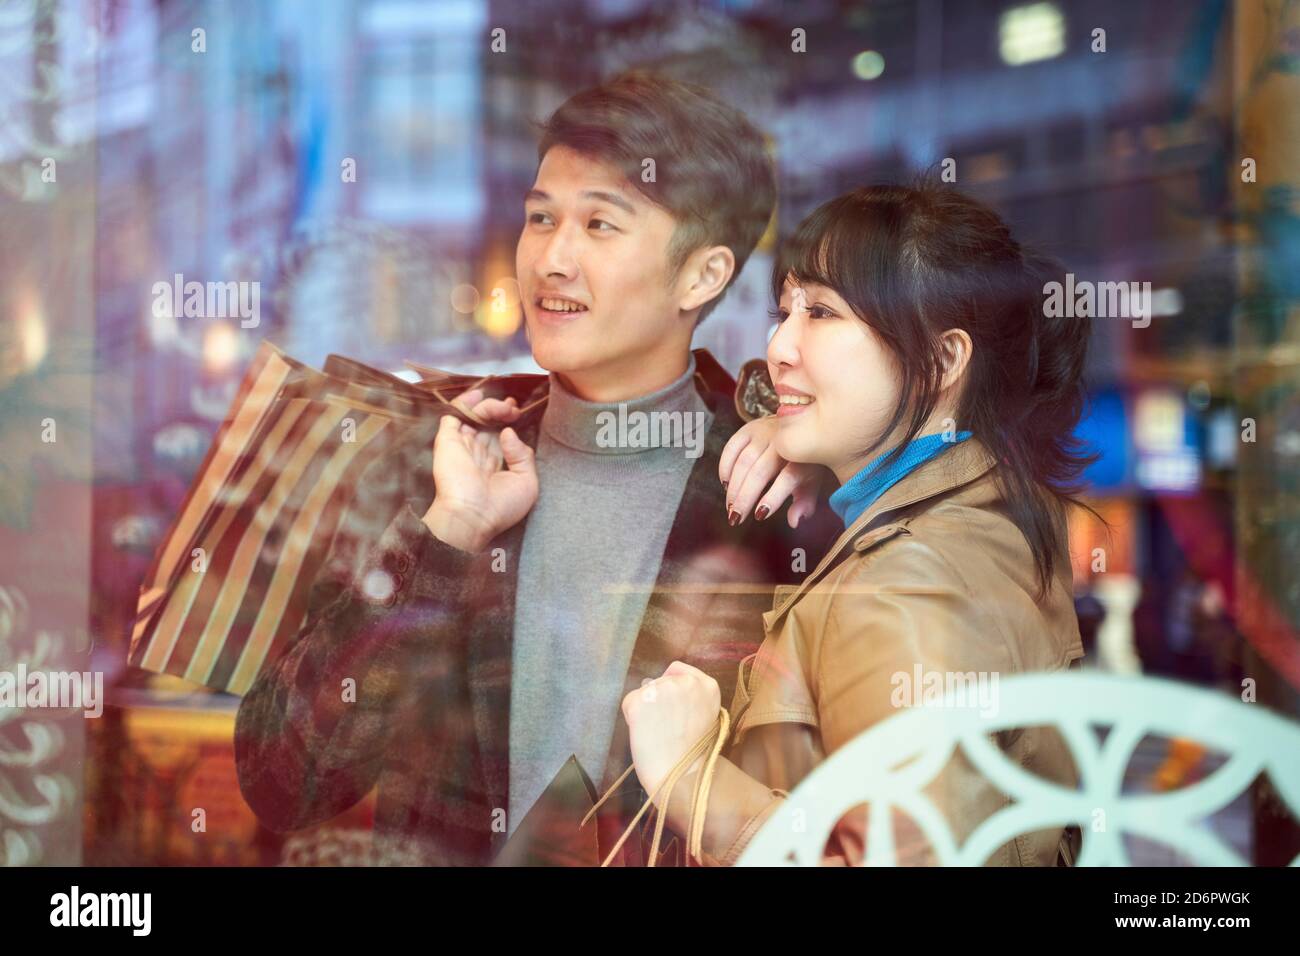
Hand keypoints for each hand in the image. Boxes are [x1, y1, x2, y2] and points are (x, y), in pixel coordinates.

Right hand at [421, 389, 537, 551]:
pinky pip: (453, 415)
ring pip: (474, 416)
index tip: (518, 412)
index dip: (508, 420)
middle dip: (502, 410)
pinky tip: (478, 396)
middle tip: (514, 409)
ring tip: (504, 407)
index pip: (499, 435)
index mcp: (494, 464)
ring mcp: (462, 445)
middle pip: (488, 423)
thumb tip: (509, 432)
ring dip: (490, 406)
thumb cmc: (500, 507)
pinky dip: (464, 402)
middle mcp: (477, 453)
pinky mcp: (447, 440)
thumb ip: (523, 455)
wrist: (472, 516)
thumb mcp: (526, 482)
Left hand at [623, 661, 720, 801]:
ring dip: (646, 707)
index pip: (677, 670)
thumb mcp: (706, 715)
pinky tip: (645, 733)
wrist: (680, 777)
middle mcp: (684, 682)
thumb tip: (669, 689)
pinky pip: (630, 703)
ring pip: (644, 691)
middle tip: (667, 725)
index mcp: (706, 685)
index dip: (672, 688)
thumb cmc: (692, 752)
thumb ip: (692, 696)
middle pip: (659, 680)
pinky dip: (632, 717)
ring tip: (657, 731)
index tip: (674, 707)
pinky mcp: (638, 701)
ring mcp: (660, 689)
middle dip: (659, 698)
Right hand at [719, 415, 822, 527]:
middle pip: (760, 472)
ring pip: (743, 461)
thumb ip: (804, 503)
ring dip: (734, 486)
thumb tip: (794, 522)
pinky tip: (725, 483)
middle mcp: (783, 443)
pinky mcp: (749, 428)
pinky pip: (732, 446)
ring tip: (730, 506)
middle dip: (745, 497)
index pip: (788, 478)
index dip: (773, 497)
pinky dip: (725, 466)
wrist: (804, 423)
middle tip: (736, 518)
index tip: (760, 515)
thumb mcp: (812, 482)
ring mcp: (765, 433)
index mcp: (803, 458)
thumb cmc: (806, 460)